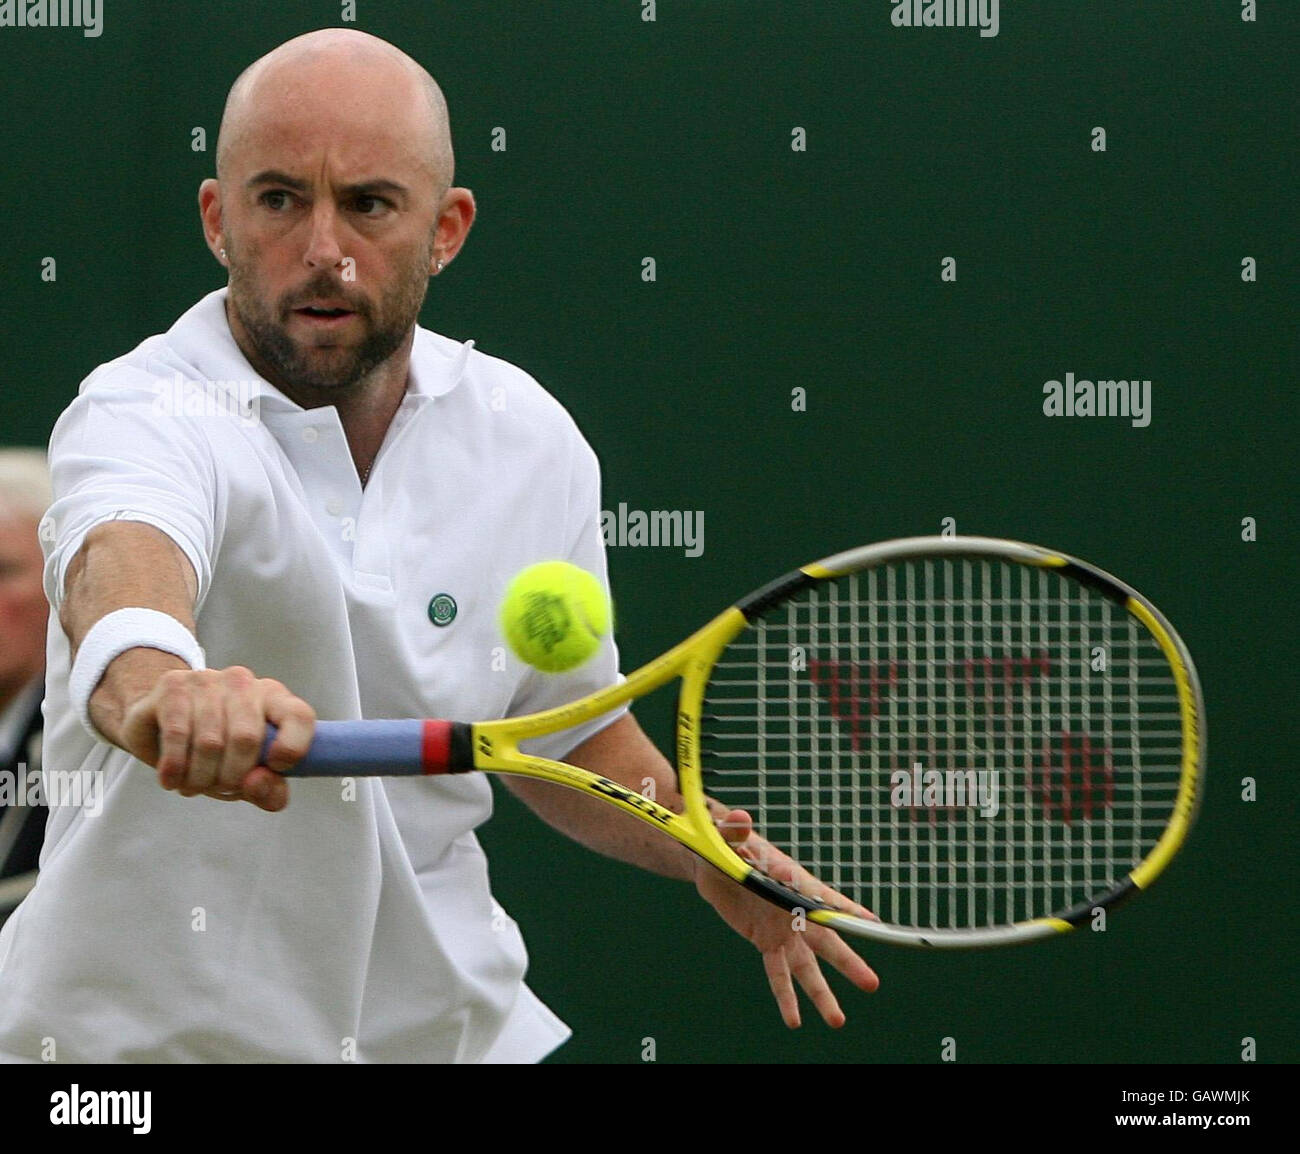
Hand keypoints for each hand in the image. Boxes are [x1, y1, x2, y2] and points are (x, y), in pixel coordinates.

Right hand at [103, 656, 314, 811]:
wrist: (162, 722)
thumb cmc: (219, 752)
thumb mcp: (249, 775)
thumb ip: (268, 790)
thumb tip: (256, 783)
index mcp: (275, 699)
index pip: (299, 716)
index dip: (293, 747)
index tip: (275, 767)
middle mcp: (244, 683)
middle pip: (247, 738)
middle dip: (231, 778)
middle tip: (219, 788)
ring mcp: (209, 681)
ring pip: (210, 742)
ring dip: (200, 778)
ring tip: (194, 785)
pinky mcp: (174, 685)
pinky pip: (178, 734)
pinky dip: (175, 768)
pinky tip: (172, 779)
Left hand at [693, 807, 879, 1027]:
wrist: (713, 860)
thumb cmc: (727, 842)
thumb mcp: (727, 836)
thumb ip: (734, 830)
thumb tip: (739, 819)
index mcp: (792, 881)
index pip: (822, 896)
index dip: (846, 910)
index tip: (872, 924)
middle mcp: (795, 909)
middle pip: (825, 940)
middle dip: (848, 962)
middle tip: (872, 983)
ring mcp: (784, 930)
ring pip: (807, 967)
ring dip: (823, 993)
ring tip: (838, 1021)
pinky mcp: (767, 943)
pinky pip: (778, 974)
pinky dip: (786, 997)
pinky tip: (795, 1021)